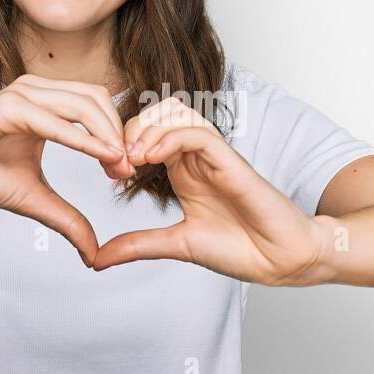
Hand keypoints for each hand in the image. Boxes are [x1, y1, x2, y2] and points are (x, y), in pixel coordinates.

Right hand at [0, 75, 133, 260]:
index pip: (97, 107)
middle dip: (118, 133)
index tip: (127, 171)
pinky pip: (53, 120)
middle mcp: (37, 92)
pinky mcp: (8, 106)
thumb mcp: (35, 200)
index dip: (118, 135)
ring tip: (117, 165)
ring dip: (106, 135)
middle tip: (127, 170)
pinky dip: (81, 138)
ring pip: (82, 104)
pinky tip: (100, 156)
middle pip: (97, 99)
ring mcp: (23, 95)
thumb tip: (94, 254)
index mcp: (46, 105)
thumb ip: (67, 220)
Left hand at [90, 97, 329, 284]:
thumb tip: (96, 259)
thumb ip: (136, 246)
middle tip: (116, 159)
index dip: (121, 143)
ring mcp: (213, 156)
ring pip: (176, 112)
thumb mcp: (174, 245)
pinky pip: (197, 132)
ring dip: (147, 127)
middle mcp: (195, 157)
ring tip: (131, 157)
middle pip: (157, 113)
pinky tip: (150, 157)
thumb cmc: (238, 250)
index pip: (147, 133)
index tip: (109, 171)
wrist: (277, 261)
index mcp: (182, 171)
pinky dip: (169, 137)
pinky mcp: (230, 159)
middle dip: (129, 128)